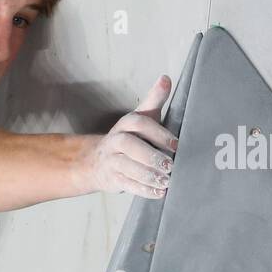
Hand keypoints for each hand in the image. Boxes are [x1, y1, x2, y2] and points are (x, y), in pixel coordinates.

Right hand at [80, 74, 178, 198]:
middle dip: (151, 157)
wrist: (95, 161)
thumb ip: (154, 100)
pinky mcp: (112, 179)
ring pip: (128, 168)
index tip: (176, 145)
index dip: (158, 133)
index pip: (139, 124)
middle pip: (130, 147)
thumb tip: (166, 78)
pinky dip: (144, 190)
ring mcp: (112, 161)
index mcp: (125, 125)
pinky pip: (127, 185)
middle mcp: (115, 141)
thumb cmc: (128, 138)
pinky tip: (159, 192)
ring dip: (149, 176)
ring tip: (167, 181)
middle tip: (171, 165)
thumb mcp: (140, 117)